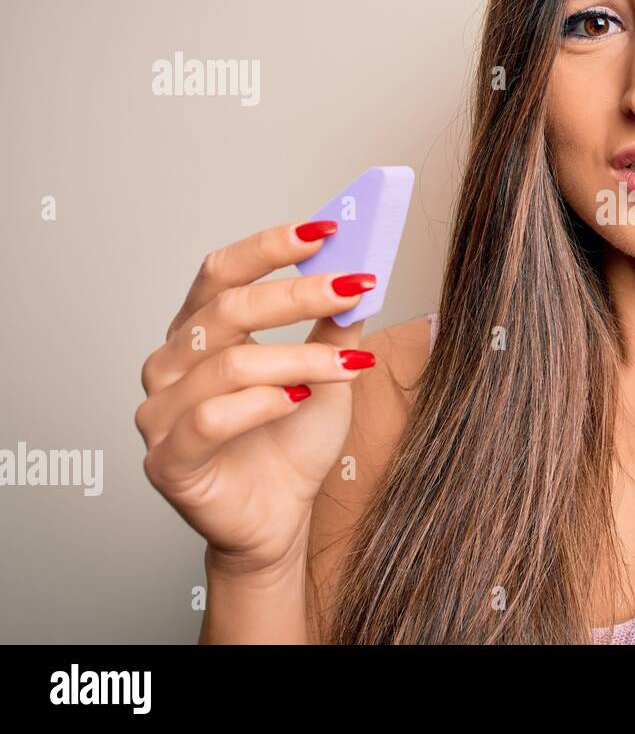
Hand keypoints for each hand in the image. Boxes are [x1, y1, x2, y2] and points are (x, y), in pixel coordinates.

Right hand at [137, 220, 375, 578]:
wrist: (279, 518)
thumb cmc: (291, 443)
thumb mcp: (326, 370)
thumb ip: (335, 322)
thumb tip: (360, 269)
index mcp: (199, 332)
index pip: (221, 271)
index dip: (269, 246)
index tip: (325, 229)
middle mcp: (170, 364)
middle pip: (227, 309)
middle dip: (298, 293)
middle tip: (353, 288)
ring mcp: (160, 412)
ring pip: (230, 363)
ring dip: (299, 358)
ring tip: (349, 363)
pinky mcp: (167, 460)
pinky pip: (210, 419)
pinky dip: (262, 404)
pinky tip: (299, 400)